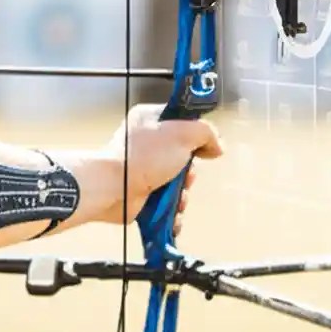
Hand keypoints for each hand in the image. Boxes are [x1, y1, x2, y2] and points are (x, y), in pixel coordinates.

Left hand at [101, 104, 223, 235]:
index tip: (204, 146)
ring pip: (177, 181)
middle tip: (185, 175)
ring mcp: (142, 168)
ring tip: (177, 197)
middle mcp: (145, 142)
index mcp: (150, 119)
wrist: (113, 189)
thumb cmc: (143, 157)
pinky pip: (166, 200)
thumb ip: (206, 132)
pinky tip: (172, 212)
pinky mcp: (141, 192)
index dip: (196, 135)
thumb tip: (217, 146)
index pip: (182, 121)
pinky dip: (172, 209)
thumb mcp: (183, 133)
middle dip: (190, 172)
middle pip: (183, 156)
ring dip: (183, 193)